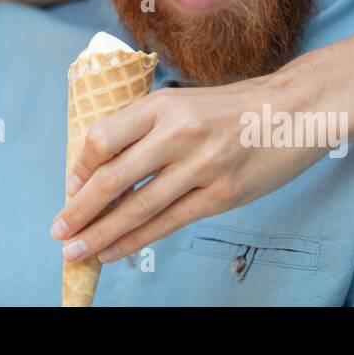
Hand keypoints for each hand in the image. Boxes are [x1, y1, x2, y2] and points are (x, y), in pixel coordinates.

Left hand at [49, 72, 329, 263]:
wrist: (294, 109)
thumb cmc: (232, 109)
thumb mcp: (183, 103)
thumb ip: (146, 130)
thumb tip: (102, 171)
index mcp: (162, 104)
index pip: (103, 138)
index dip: (80, 168)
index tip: (69, 188)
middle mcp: (178, 133)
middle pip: (112, 178)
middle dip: (79, 210)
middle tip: (59, 230)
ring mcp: (201, 165)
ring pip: (138, 207)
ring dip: (101, 233)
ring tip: (77, 250)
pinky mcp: (222, 194)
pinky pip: (168, 223)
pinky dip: (136, 240)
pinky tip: (114, 251)